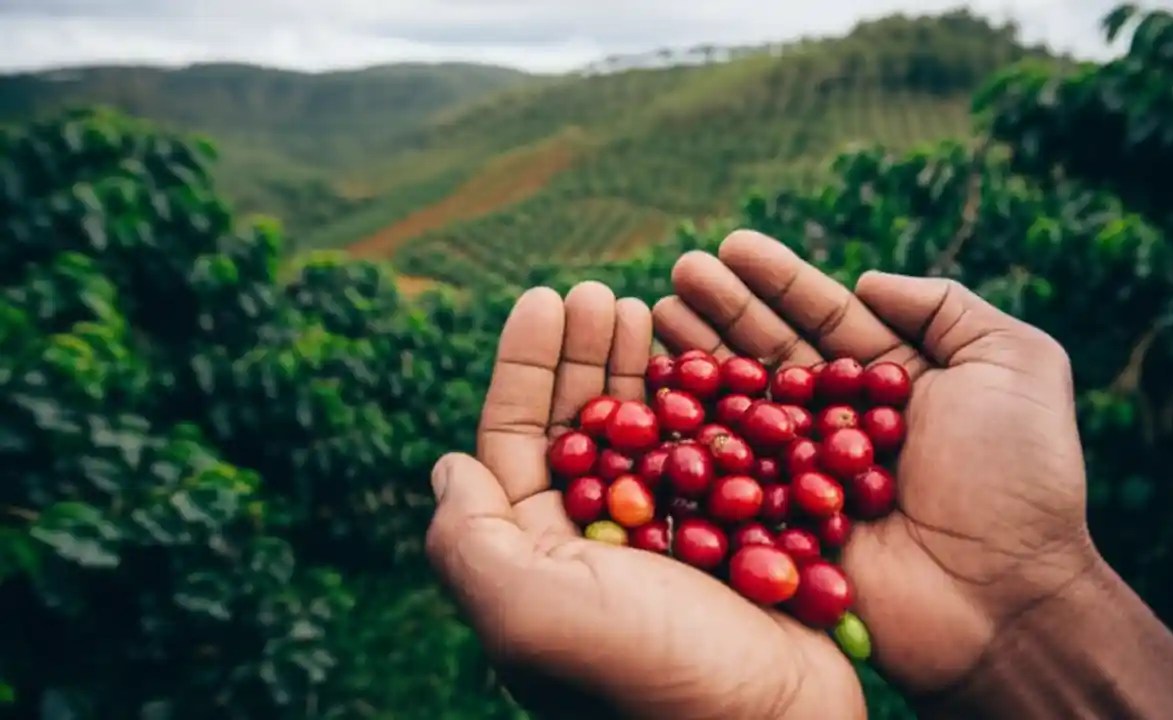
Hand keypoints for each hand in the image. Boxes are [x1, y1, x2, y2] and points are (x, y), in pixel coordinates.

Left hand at [425, 282, 864, 719]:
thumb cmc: (648, 677)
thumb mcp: (531, 613)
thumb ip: (471, 540)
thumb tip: (445, 465)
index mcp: (533, 560)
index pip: (513, 441)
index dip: (523, 365)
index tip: (543, 297)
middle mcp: (590, 547)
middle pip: (580, 425)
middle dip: (584, 354)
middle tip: (603, 291)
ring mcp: (662, 541)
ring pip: (643, 432)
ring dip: (640, 368)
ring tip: (647, 307)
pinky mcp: (727, 540)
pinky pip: (704, 454)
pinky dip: (701, 405)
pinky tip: (704, 361)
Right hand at [653, 231, 1097, 695]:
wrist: (1004, 598)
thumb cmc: (1019, 480)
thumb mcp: (1016, 364)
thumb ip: (947, 307)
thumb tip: (866, 281)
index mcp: (893, 384)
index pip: (825, 319)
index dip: (778, 281)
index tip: (731, 246)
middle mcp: (842, 424)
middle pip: (771, 355)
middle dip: (725, 310)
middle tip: (678, 272)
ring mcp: (806, 476)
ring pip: (741, 407)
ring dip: (698, 359)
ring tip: (655, 312)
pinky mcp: (778, 526)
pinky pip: (727, 475)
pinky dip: (691, 435)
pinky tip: (656, 393)